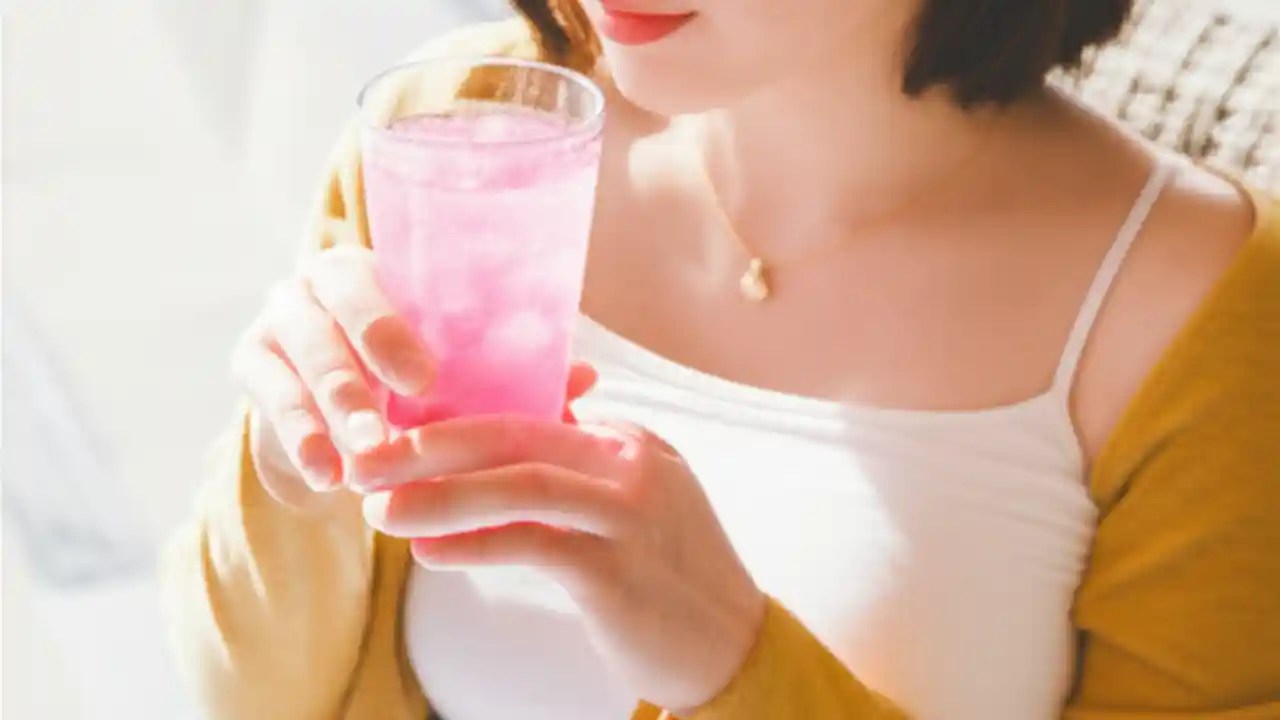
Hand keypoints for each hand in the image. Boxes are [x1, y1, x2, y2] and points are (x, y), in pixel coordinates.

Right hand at [230, 245, 596, 510]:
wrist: (340, 416)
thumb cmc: (415, 380)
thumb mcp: (459, 375)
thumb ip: (508, 372)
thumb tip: (586, 376)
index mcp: (380, 267)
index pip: (383, 277)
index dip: (397, 327)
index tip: (426, 382)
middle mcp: (321, 282)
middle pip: (330, 311)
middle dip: (357, 373)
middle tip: (382, 430)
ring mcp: (279, 321)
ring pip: (297, 356)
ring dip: (328, 410)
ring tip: (358, 458)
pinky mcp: (252, 366)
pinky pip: (268, 398)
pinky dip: (298, 437)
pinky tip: (324, 473)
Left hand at [361, 416, 767, 712]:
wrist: (731, 645)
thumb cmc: (668, 576)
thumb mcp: (630, 504)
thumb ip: (574, 470)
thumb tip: (504, 440)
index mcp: (625, 442)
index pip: (526, 413)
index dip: (452, 421)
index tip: (394, 435)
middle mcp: (630, 465)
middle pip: (513, 434)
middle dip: (428, 445)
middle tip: (365, 460)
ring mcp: (628, 514)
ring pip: (520, 484)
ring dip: (440, 494)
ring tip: (378, 508)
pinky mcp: (618, 570)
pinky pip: (533, 544)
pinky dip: (474, 546)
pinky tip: (427, 554)